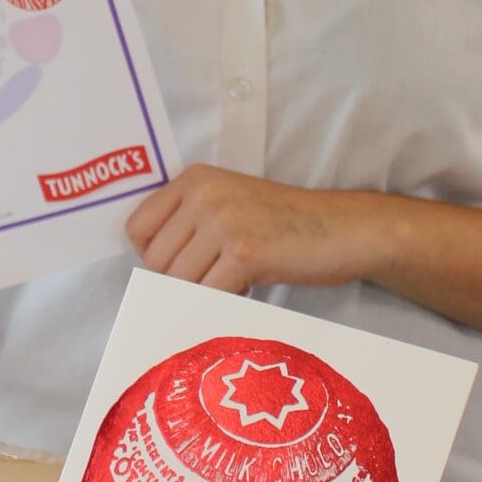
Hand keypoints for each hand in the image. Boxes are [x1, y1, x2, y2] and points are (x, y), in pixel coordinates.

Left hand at [125, 166, 365, 294]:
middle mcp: (204, 194)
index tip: (185, 264)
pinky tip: (248, 289)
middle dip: (181, 280)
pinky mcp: (244, 253)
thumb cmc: (286, 224)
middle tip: (218, 277)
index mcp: (194, 179)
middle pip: (155, 261)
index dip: (156, 256)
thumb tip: (149, 271)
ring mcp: (224, 222)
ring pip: (178, 282)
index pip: (137, 228)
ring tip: (235, 281)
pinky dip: (224, 303)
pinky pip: (208, 295)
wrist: (344, 229)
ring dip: (203, 293)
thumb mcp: (230, 204)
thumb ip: (189, 223)